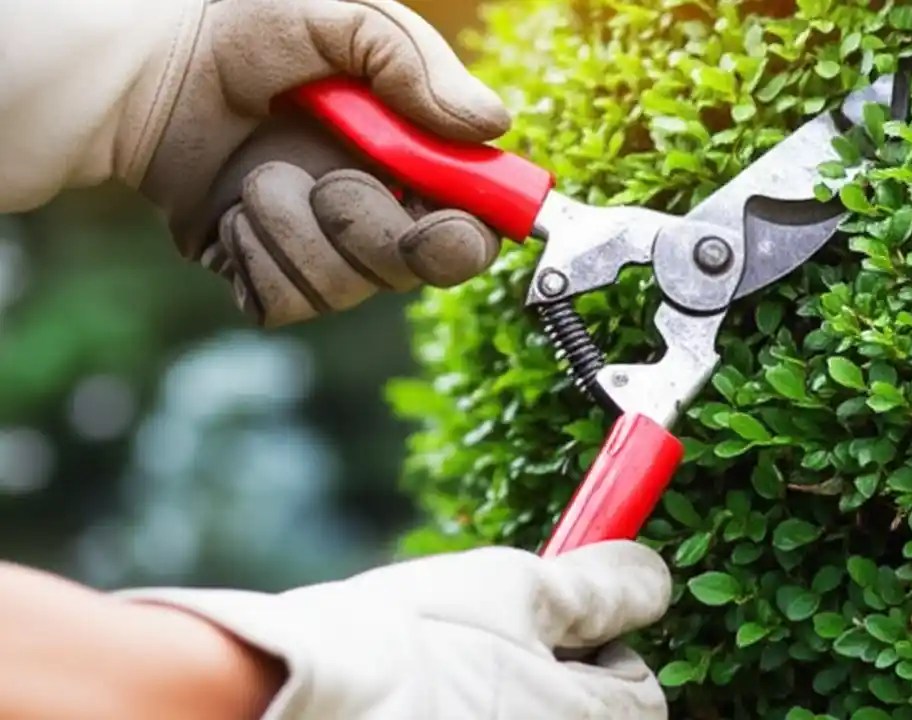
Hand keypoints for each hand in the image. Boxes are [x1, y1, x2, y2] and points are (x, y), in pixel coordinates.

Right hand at [121, 541, 672, 719]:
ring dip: (507, 701)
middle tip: (498, 645)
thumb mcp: (515, 588)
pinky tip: (420, 700)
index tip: (568, 620)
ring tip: (446, 675)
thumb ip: (599, 588)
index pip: (642, 695)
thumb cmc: (411, 639)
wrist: (294, 696)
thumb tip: (651, 577)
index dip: (607, 646)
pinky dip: (463, 715)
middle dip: (558, 683)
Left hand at [133, 0, 512, 326]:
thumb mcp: (341, 16)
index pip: (476, 224)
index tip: (447, 221)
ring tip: (260, 173)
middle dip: (371, 228)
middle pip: (416, 269)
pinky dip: (256, 252)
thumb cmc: (243, 33)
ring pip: (346, 288)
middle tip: (332, 182)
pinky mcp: (266, 279)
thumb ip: (416, 63)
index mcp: (412, 163)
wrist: (144, 72)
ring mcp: (322, 252)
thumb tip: (492, 125)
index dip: (472, 234)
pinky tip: (237, 209)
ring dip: (297, 227)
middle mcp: (377, 213)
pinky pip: (283, 301)